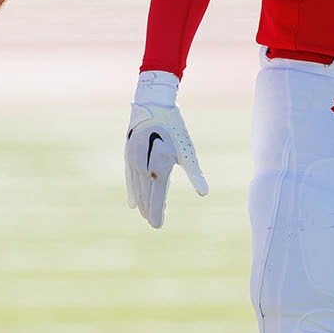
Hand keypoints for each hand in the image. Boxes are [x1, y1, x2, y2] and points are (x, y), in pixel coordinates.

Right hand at [125, 72, 207, 227]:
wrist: (154, 106)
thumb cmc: (175, 129)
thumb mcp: (187, 152)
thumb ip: (195, 174)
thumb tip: (204, 193)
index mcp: (159, 166)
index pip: (156, 196)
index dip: (157, 211)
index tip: (157, 226)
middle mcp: (143, 166)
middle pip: (146, 194)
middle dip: (150, 209)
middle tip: (154, 223)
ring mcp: (133, 161)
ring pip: (137, 187)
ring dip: (141, 202)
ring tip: (145, 214)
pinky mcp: (129, 155)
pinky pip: (130, 178)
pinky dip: (132, 190)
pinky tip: (132, 203)